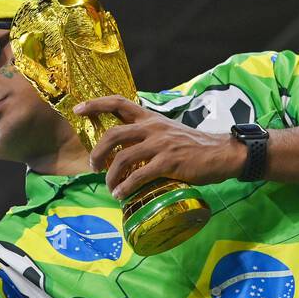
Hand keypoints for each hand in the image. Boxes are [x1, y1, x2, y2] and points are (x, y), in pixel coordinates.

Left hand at [76, 95, 244, 198]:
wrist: (221, 154)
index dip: (95, 104)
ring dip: (111, 176)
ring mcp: (160, 144)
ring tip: (110, 187)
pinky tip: (121, 195)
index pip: (118, 102)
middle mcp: (153, 127)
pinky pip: (139, 175)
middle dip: (97, 151)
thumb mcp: (167, 132)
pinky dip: (126, 187)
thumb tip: (123, 148)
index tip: (77, 109)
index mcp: (150, 118)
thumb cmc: (192, 146)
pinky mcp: (168, 162)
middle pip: (113, 133)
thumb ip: (146, 135)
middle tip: (93, 166)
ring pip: (123, 157)